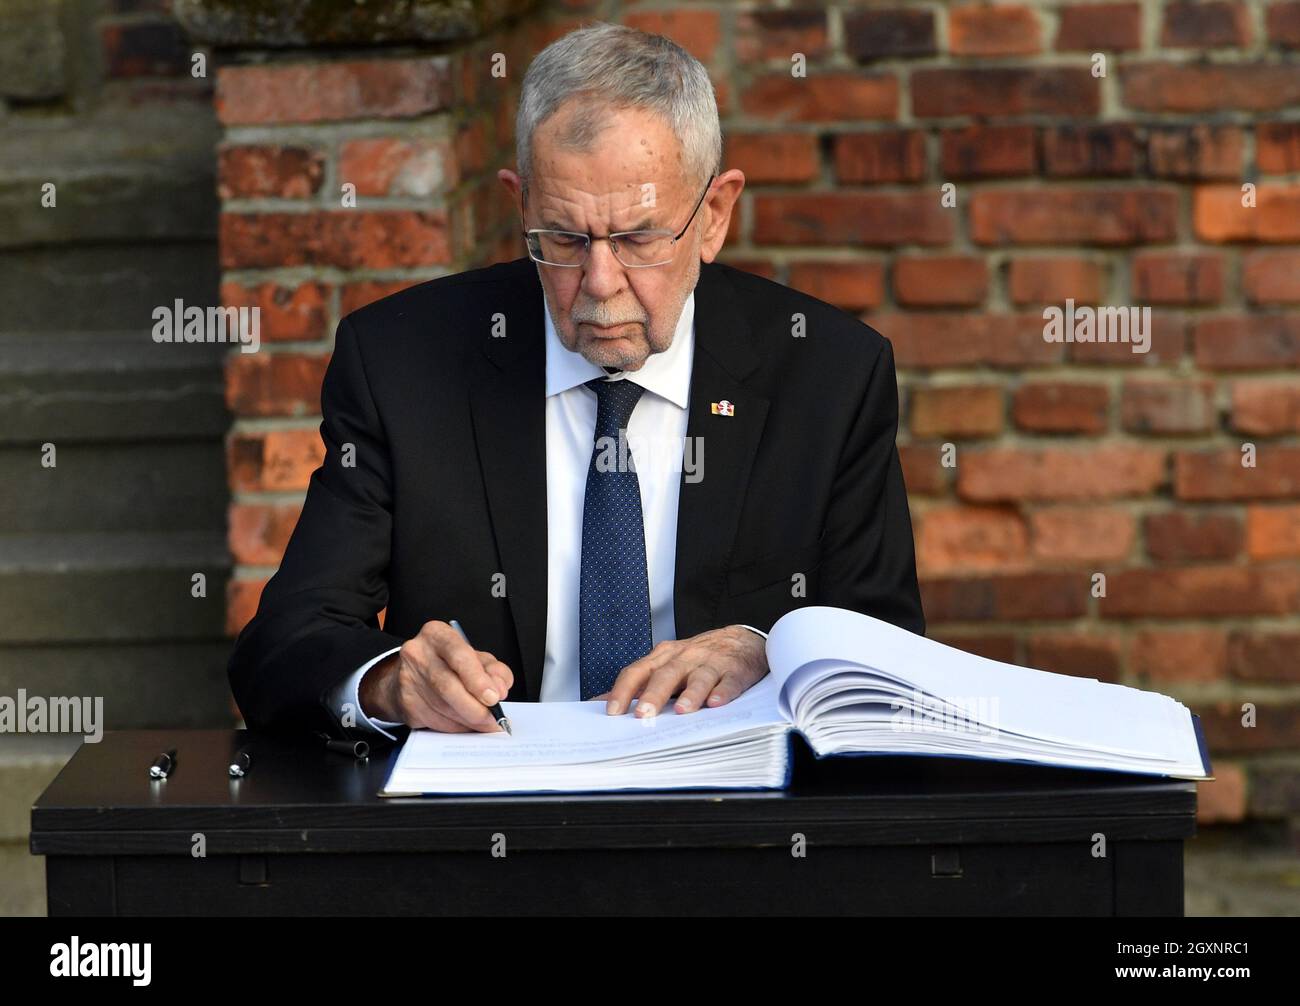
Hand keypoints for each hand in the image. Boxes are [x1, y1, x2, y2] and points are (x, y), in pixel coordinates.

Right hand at [358, 620, 513, 731]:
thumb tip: (500, 689)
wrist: (411, 673)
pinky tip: (464, 722)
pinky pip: (434, 721)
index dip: (478, 680)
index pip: (459, 656)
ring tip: (483, 722)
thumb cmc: (448, 663)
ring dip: (467, 720)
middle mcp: (418, 653)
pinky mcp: (405, 702)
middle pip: (448, 686)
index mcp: (437, 635)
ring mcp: (408, 678)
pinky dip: (455, 726)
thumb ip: (493, 670)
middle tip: (493, 718)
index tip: (494, 697)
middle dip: (475, 707)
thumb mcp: (475, 658)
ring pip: (442, 708)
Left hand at [595, 625, 767, 717]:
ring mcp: (712, 663)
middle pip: (666, 674)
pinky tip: (717, 704)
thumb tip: (601, 703)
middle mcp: (685, 657)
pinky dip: (723, 693)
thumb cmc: (697, 659)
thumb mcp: (666, 665)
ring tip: (682, 711)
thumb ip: (638, 684)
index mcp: (664, 657)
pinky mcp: (736, 671)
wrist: (742, 640)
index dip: (623, 690)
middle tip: (642, 715)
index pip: (637, 671)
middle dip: (653, 695)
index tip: (611, 712)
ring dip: (690, 694)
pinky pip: (730, 682)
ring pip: (699, 678)